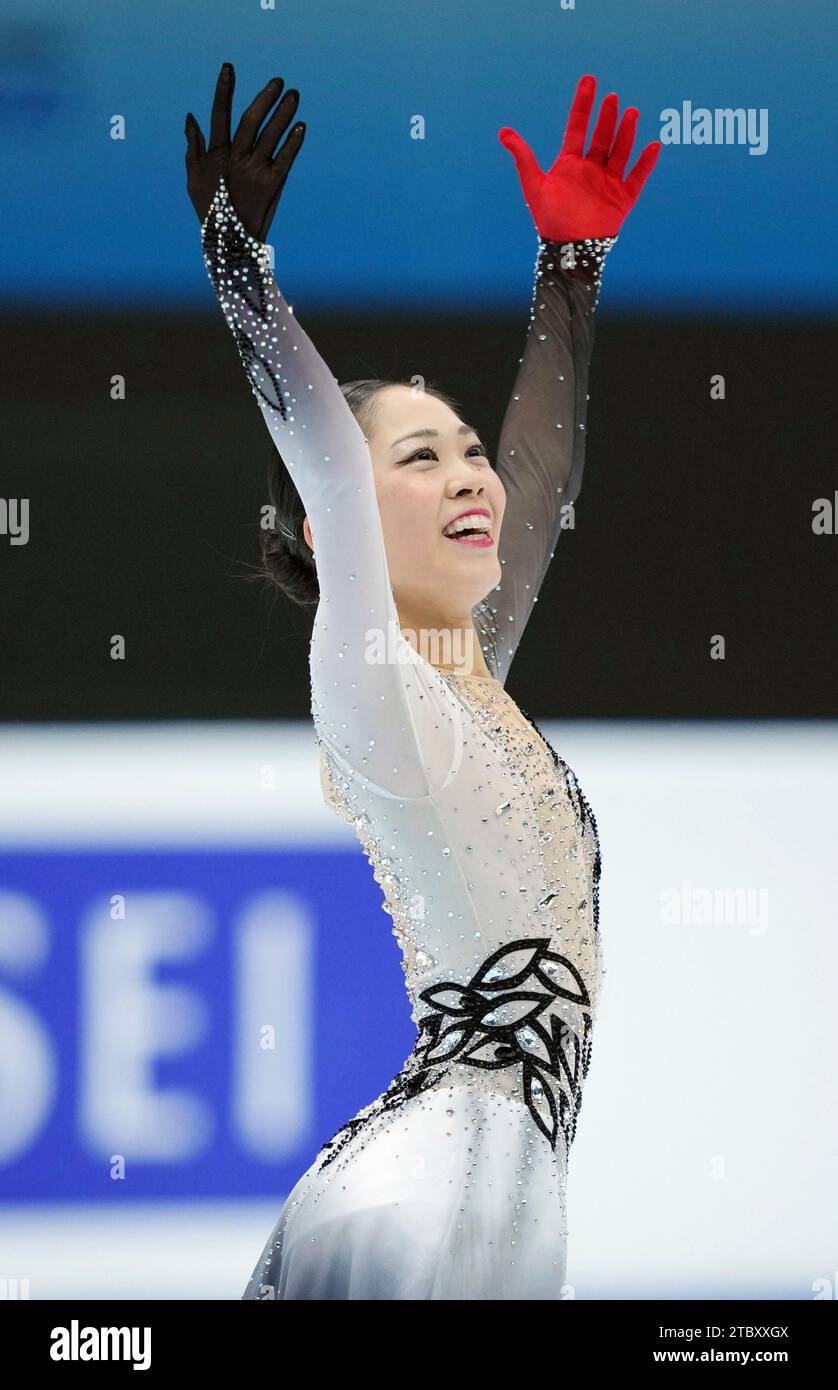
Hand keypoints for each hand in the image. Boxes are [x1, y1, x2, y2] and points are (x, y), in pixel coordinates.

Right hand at [185, 61, 305, 241]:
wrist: (231, 243)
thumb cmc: (210, 211)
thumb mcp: (194, 179)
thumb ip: (193, 147)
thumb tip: (190, 118)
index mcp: (216, 155)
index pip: (219, 115)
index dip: (224, 90)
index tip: (229, 68)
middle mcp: (236, 159)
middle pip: (251, 120)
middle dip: (265, 98)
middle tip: (278, 81)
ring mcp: (256, 170)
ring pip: (271, 135)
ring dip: (284, 113)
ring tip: (294, 96)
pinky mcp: (273, 184)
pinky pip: (286, 158)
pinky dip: (294, 142)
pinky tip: (301, 127)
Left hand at [499, 74, 660, 240]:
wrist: (568, 249)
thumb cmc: (550, 219)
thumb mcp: (534, 185)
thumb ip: (523, 157)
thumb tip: (503, 132)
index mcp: (570, 164)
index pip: (577, 127)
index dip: (583, 104)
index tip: (590, 81)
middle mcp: (590, 169)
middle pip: (601, 137)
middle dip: (607, 117)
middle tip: (612, 97)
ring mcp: (608, 182)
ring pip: (620, 152)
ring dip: (626, 133)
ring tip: (631, 113)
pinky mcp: (622, 198)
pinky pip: (637, 177)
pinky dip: (645, 163)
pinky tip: (653, 146)